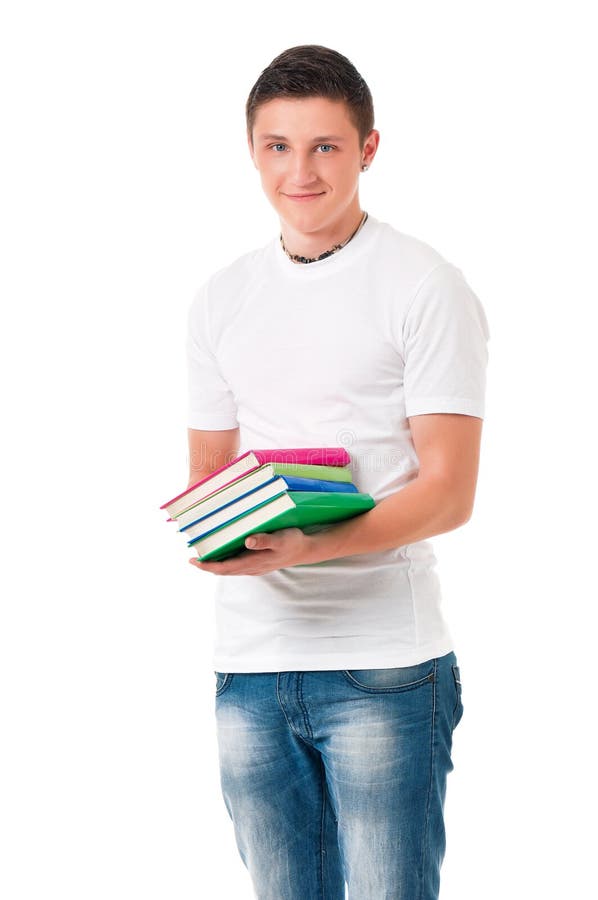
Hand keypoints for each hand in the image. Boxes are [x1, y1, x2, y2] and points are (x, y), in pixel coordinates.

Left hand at [188, 527, 311, 575]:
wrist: (306, 550)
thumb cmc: (293, 542)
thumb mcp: (281, 539)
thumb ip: (264, 540)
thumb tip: (248, 541)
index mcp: (252, 562)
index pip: (223, 567)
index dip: (206, 566)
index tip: (193, 560)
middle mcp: (251, 568)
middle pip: (223, 570)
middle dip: (206, 566)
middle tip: (192, 557)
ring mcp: (254, 567)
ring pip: (229, 569)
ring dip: (215, 565)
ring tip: (203, 556)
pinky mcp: (257, 564)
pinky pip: (236, 566)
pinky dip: (226, 562)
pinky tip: (224, 554)